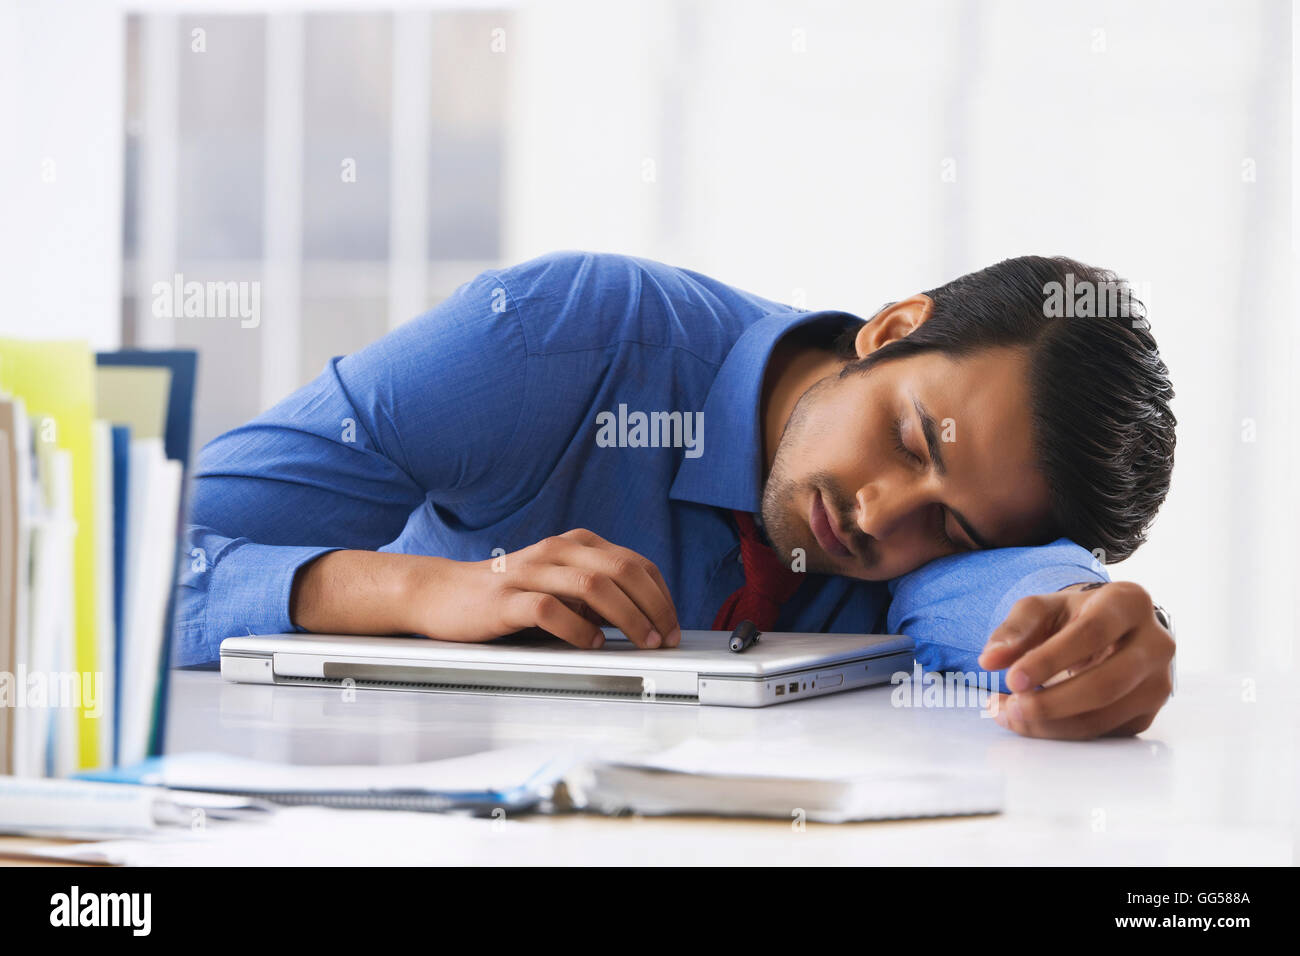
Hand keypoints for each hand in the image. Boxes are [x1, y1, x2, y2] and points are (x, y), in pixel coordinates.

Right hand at [404, 529, 680, 649]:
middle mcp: (557, 551)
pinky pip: (550, 609)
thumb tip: (644, 620)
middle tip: (665, 639)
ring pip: (593, 585)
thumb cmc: (506, 595)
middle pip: (622, 569)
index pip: (636, 563)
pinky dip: (578, 629)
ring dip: (627, 617)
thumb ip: (596, 596)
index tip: (672, 626)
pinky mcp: (506, 598)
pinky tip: (590, 645)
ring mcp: (530, 572)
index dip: (662, 596)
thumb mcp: (559, 587)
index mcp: (576, 545)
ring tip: (641, 642)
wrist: (442, 593)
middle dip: (653, 606)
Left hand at [976, 581, 1173, 738]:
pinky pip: (1103, 731)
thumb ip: (1013, 630)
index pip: (1091, 633)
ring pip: (1105, 716)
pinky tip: (1031, 721)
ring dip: (1051, 724)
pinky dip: (1062, 732)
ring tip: (1010, 715)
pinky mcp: (1148, 712)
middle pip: (1105, 684)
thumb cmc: (1073, 616)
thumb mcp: (1040, 609)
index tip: (1011, 679)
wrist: (1110, 632)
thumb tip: (989, 660)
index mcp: (1128, 602)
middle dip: (1051, 703)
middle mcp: (1155, 643)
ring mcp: (1158, 681)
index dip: (1049, 660)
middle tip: (1009, 708)